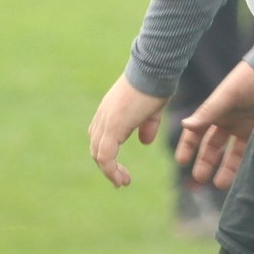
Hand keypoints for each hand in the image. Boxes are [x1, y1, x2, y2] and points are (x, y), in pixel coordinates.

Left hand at [88, 73, 167, 188]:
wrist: (155, 70)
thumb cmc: (156, 85)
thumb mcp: (151, 110)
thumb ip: (146, 126)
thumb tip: (144, 142)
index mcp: (109, 112)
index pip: (99, 138)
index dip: (107, 155)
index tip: (119, 168)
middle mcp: (103, 117)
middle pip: (96, 148)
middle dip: (107, 167)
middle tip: (121, 180)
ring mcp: (106, 121)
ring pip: (99, 154)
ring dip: (109, 172)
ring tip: (122, 182)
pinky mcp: (113, 126)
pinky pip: (105, 155)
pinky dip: (110, 170)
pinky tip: (121, 179)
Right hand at [176, 61, 253, 189]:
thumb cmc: (248, 80)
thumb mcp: (227, 96)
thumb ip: (208, 113)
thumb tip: (185, 125)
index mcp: (214, 112)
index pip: (196, 132)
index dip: (188, 146)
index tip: (181, 161)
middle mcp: (227, 120)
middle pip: (212, 146)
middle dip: (205, 162)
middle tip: (200, 179)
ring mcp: (243, 126)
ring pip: (230, 152)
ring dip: (224, 167)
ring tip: (219, 184)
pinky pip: (248, 151)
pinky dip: (243, 163)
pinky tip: (241, 176)